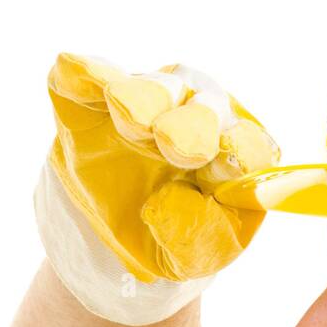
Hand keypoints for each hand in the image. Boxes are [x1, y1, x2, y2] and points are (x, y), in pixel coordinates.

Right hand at [34, 53, 279, 324]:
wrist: (110, 237)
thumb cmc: (168, 237)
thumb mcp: (189, 256)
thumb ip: (195, 235)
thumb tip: (173, 200)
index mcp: (236, 155)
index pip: (252, 145)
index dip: (241, 153)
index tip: (223, 169)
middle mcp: (199, 114)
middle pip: (208, 104)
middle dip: (193, 124)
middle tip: (174, 145)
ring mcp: (149, 99)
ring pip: (154, 86)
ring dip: (146, 101)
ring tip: (135, 127)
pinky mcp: (95, 96)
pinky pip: (88, 75)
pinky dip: (84, 73)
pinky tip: (74, 70)